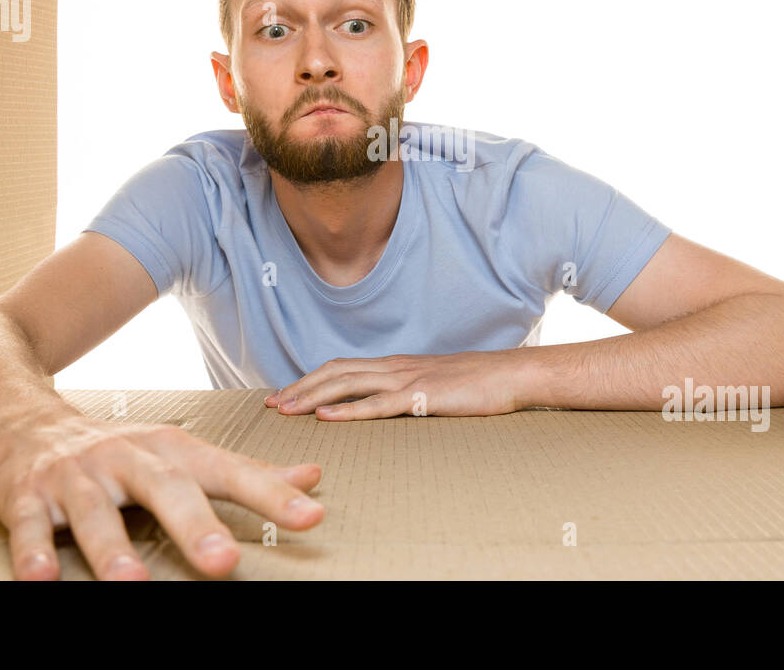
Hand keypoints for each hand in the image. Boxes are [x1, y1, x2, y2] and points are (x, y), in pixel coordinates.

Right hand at [0, 414, 324, 579]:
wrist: (25, 420)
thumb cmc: (119, 451)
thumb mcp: (182, 453)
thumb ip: (244, 472)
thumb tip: (312, 477)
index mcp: (171, 450)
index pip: (229, 473)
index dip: (271, 493)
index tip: (310, 515)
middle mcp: (127, 458)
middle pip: (165, 488)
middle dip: (194, 524)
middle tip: (223, 561)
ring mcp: (76, 476)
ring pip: (95, 511)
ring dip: (113, 548)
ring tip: (132, 583)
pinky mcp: (27, 494)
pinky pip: (30, 523)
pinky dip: (34, 550)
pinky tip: (42, 579)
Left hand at [263, 350, 525, 419]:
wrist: (511, 374)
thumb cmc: (478, 384)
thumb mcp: (434, 385)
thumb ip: (408, 391)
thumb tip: (386, 405)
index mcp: (396, 365)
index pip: (343, 367)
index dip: (311, 379)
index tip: (286, 393)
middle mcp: (395, 367)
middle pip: (336, 372)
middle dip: (301, 387)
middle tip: (272, 404)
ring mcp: (407, 379)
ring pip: (349, 384)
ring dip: (313, 396)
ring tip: (287, 410)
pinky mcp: (422, 396)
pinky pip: (378, 404)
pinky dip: (349, 410)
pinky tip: (327, 417)